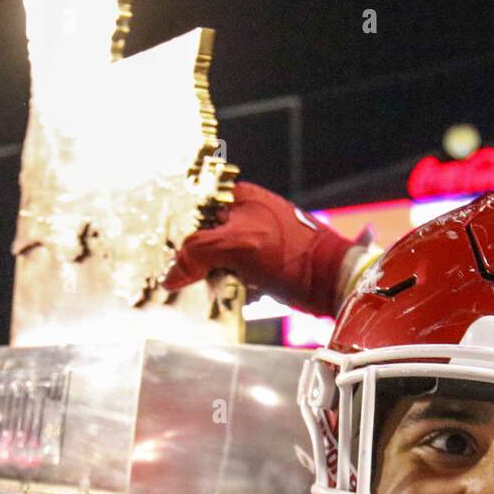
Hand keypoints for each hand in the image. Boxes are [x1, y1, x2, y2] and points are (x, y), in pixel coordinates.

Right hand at [162, 181, 362, 316]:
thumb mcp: (237, 246)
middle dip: (192, 258)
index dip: (176, 231)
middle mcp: (248, 213)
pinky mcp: (268, 264)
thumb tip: (170, 275)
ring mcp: (259, 239)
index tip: (160, 255)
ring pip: (220, 257)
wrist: (333, 282)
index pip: (193, 209)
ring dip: (209, 275)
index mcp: (238, 196)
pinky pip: (237, 274)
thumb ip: (198, 253)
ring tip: (197, 290)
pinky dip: (229, 286)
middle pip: (205, 234)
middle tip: (178, 278)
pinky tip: (224, 296)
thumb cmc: (290, 255)